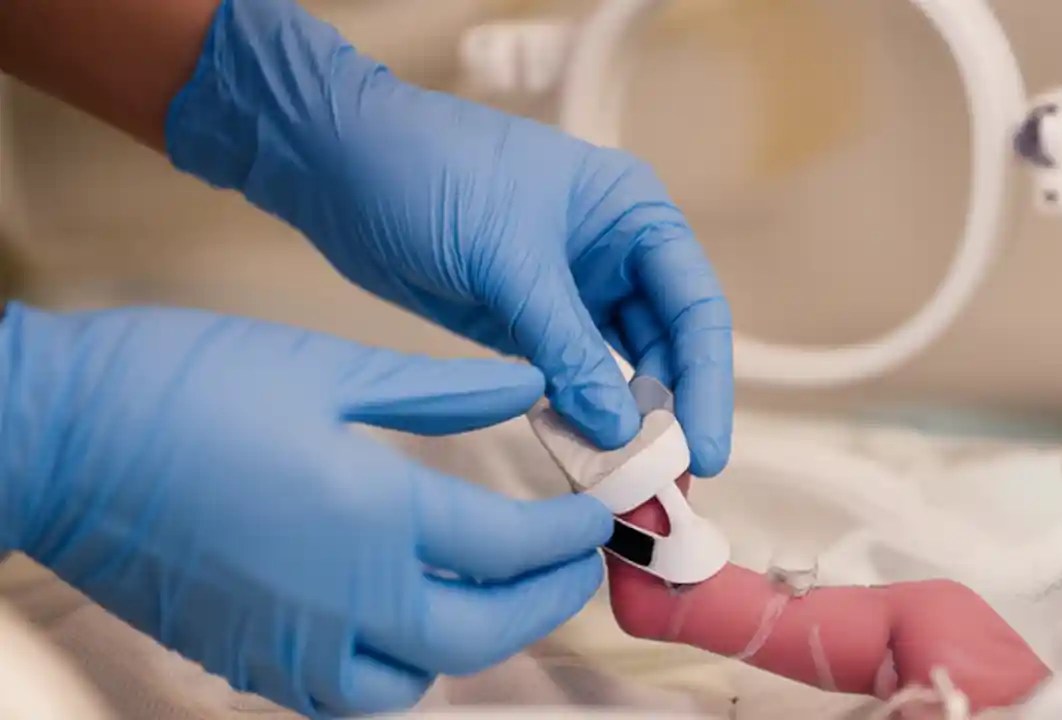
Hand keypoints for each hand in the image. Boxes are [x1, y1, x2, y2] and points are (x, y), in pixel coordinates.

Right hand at [0, 303, 611, 717]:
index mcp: (375, 515)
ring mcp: (293, 642)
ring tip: (491, 588)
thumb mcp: (329, 368)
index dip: (568, 534)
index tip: (597, 515)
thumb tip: (525, 384)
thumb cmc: (187, 387)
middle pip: (483, 632)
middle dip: (546, 601)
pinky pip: (346, 692)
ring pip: (417, 679)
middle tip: (575, 564)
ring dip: (472, 641)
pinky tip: (400, 615)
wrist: (56, 440)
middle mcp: (345, 598)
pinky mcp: (247, 658)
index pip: (510, 546)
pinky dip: (393, 665)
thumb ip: (441, 390)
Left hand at [166, 0, 733, 475]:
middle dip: (669, 415)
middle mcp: (614, 254)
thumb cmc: (432, 177)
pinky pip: (570, 379)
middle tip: (668, 487)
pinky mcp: (527, 322)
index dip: (708, 382)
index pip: (694, 307)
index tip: (708, 451)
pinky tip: (580, 458)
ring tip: (626, 487)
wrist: (337, 165)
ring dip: (623, 425)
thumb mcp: (509, 262)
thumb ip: (568, 348)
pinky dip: (577, 417)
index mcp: (632, 214)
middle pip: (666, 347)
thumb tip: (621, 432)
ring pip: (618, 370)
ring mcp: (571, 291)